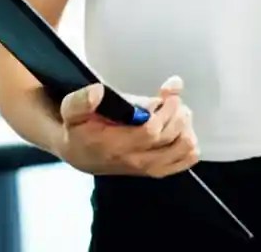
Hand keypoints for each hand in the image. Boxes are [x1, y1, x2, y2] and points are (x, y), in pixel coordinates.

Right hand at [54, 76, 198, 177]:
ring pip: (185, 149)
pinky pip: (187, 159)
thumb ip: (82, 100)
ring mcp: (150, 167)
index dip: (166, 110)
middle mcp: (136, 160)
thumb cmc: (80, 129)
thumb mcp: (71, 110)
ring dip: (185, 125)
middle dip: (178, 112)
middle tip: (169, 98)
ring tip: (173, 111)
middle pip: (174, 138)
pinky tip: (178, 125)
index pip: (152, 131)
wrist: (80, 154)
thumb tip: (97, 91)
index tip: (166, 92)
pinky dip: (189, 138)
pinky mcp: (159, 169)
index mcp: (116, 146)